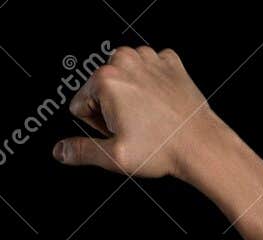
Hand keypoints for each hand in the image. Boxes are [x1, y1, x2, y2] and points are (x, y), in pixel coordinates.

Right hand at [53, 47, 224, 179]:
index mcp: (107, 80)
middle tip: (132, 127)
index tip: (115, 132)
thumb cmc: (163, 147)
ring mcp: (150, 58)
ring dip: (130, 96)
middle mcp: (126, 61)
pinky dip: (151, 87)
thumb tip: (60, 150)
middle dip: (110, 108)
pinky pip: (148, 72)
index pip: (79, 103)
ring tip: (146, 118)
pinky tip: (159, 106)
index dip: (95, 124)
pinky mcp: (169, 62)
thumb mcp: (113, 157)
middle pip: (100, 87)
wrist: (201, 143)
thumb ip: (80, 151)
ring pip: (123, 77)